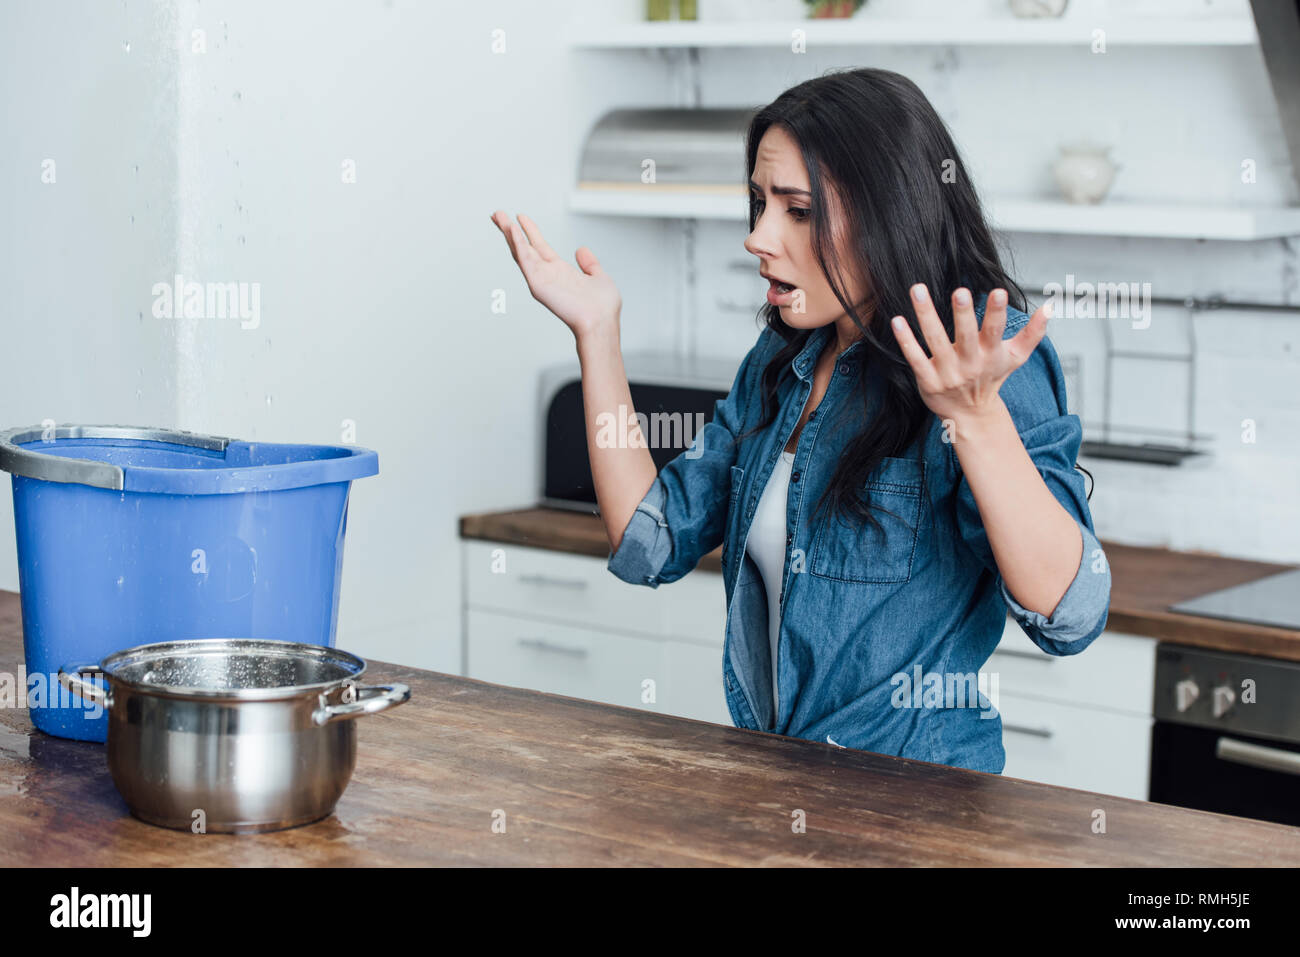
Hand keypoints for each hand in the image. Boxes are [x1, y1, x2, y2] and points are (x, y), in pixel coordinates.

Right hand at [490, 210, 621, 341]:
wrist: (601, 323)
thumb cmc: (602, 308)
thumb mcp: (598, 277)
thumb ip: (590, 264)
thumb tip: (581, 250)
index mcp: (559, 271)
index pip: (539, 246)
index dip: (529, 231)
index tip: (519, 217)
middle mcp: (547, 274)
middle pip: (523, 247)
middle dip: (509, 229)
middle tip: (496, 214)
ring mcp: (541, 278)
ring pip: (520, 251)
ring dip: (508, 232)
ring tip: (498, 215)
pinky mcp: (538, 283)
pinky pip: (525, 259)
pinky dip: (518, 243)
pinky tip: (512, 229)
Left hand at [889, 284, 1051, 425]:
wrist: (970, 415)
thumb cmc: (991, 378)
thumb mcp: (1015, 357)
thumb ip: (1033, 333)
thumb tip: (1051, 307)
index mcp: (990, 354)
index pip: (995, 331)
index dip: (997, 313)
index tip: (998, 292)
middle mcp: (968, 363)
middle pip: (965, 335)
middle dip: (963, 314)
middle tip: (960, 291)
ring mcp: (946, 372)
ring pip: (934, 340)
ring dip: (926, 315)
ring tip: (918, 289)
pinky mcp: (926, 379)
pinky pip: (914, 358)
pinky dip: (906, 340)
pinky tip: (897, 320)